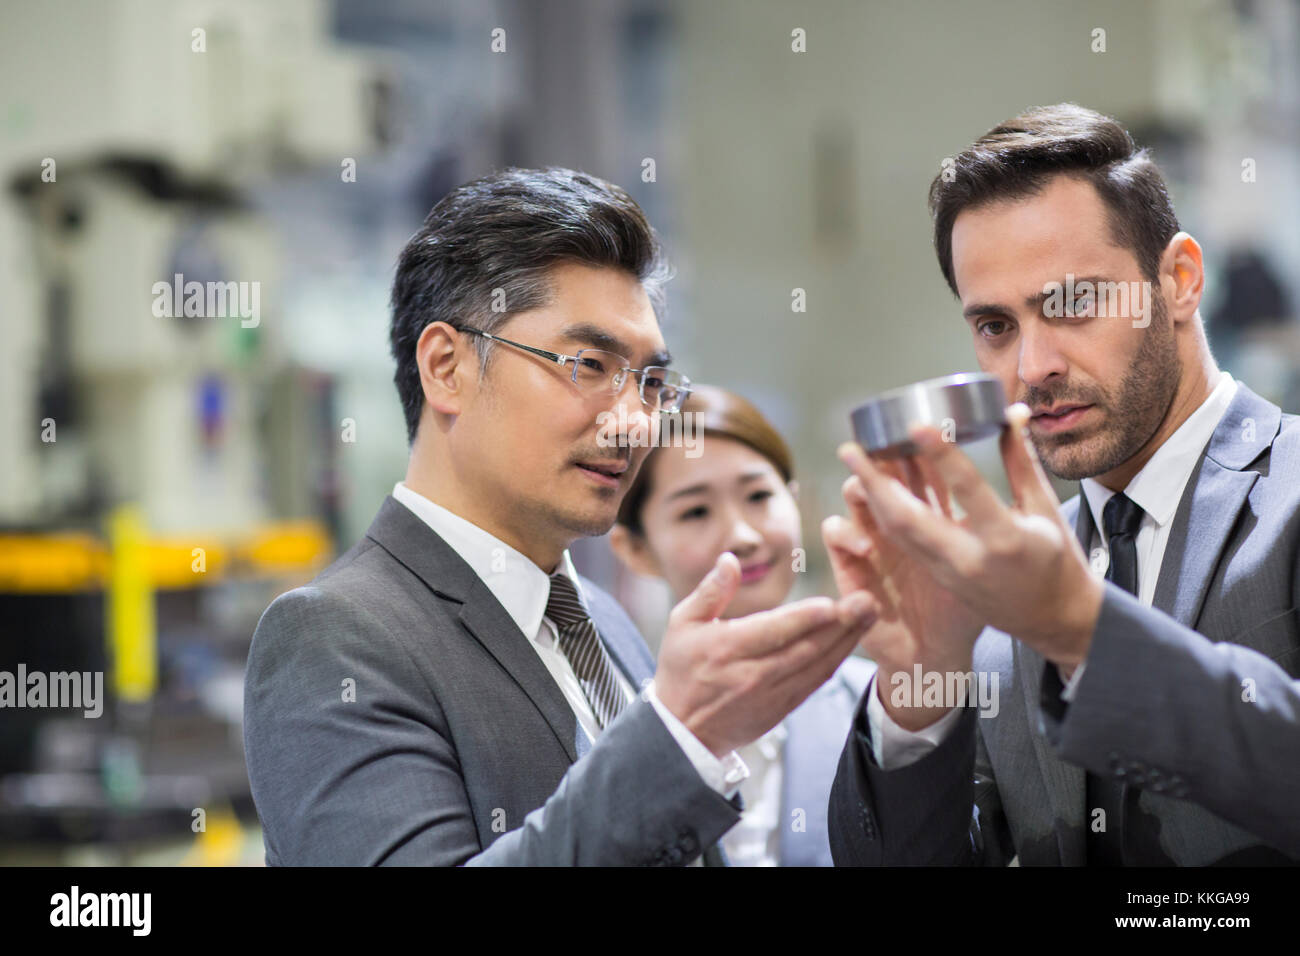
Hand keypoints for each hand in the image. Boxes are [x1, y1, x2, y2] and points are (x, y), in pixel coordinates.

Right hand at [655, 551, 878, 757]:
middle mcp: (752, 674)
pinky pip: (814, 683)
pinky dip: (835, 662)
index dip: (804, 619)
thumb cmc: (681, 670)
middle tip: (867, 601)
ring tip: (869, 616)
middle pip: (804, 648)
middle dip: (840, 625)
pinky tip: (851, 642)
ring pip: (815, 666)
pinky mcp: (781, 709)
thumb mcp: (682, 624)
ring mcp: (769, 695)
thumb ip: (711, 591)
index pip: (772, 632)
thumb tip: (730, 559)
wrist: (682, 730)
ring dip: (846, 641)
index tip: (831, 603)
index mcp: (726, 649)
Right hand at [823, 453, 986, 729]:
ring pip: (856, 501)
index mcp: (934, 518)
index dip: (924, 450)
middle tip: (884, 440)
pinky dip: (845, 535)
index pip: (925, 473)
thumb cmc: (966, 610)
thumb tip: (1019, 427)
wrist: (937, 657)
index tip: (927, 427)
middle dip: (883, 457)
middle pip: (887, 479)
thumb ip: (993, 518)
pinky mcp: (852, 569)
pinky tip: (864, 543)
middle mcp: (901, 526)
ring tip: (864, 485)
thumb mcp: (989, 559)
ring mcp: (873, 544)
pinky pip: (837, 540)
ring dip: (858, 488)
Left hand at [839, 404, 1103, 668]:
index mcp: (1005, 539)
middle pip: (909, 518)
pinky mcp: (937, 576)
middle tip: (851, 448)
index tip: (916, 425)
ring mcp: (948, 572)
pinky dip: (886, 511)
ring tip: (856, 460)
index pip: (967, 490)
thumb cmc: (1055, 559)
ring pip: (897, 531)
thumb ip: (1021, 461)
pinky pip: (903, 542)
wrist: (1050, 618)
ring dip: (873, 495)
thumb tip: (1012, 412)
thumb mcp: (1044, 509)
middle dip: (875, 482)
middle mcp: (969, 558)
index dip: (940, 456)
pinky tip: (876, 485)